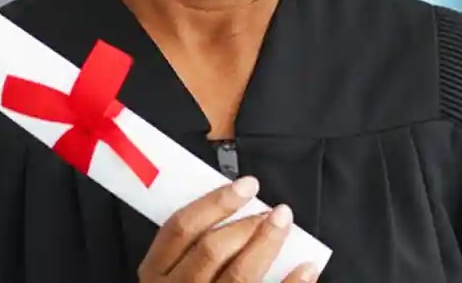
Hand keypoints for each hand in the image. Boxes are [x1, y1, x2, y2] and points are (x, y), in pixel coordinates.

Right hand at [137, 176, 318, 281]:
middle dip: (246, 224)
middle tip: (272, 211)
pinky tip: (306, 268)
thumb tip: (239, 212)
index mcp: (155, 272)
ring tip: (284, 225)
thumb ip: (193, 245)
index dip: (216, 202)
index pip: (181, 227)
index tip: (246, 186)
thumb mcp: (171, 272)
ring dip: (267, 244)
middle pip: (211, 249)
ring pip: (239, 274)